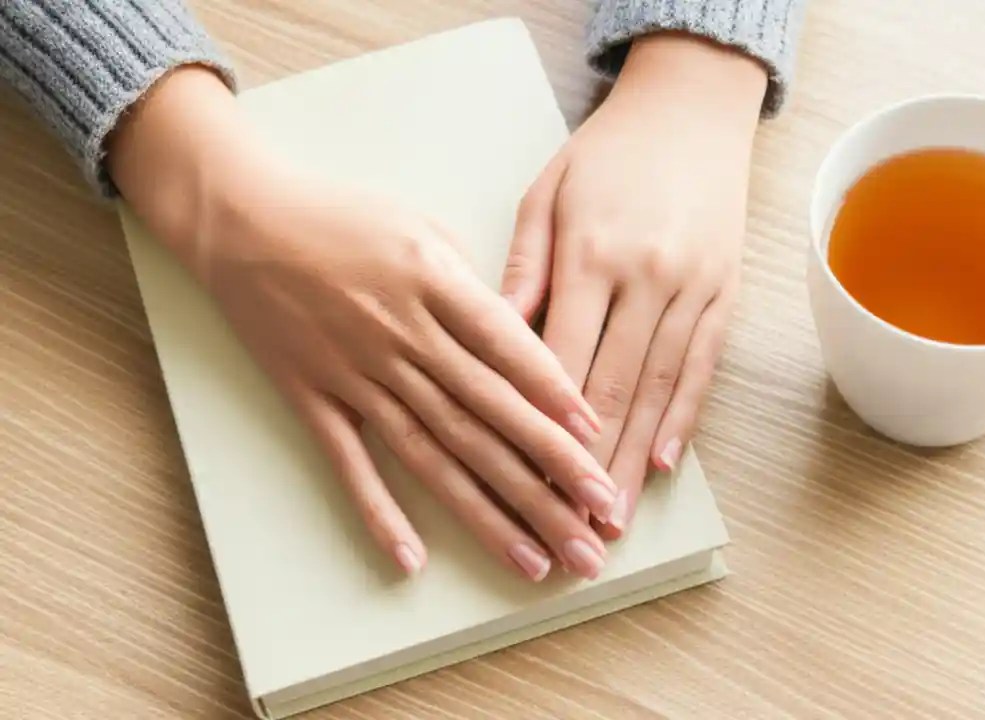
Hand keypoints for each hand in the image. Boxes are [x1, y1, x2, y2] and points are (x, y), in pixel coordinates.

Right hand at [108, 68, 616, 580]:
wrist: (239, 218)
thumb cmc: (343, 216)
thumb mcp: (423, 226)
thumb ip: (474, 288)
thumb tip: (527, 345)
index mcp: (434, 284)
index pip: (507, 349)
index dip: (553, 396)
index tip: (596, 438)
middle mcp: (400, 335)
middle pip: (486, 416)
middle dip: (548, 476)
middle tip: (594, 524)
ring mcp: (355, 373)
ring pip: (433, 454)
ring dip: (489, 512)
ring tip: (537, 560)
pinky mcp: (313, 398)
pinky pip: (350, 463)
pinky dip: (378, 513)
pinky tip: (413, 560)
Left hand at [500, 34, 766, 536]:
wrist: (692, 110)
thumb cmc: (606, 153)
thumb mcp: (546, 194)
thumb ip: (521, 270)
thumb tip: (494, 344)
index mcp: (589, 253)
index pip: (560, 359)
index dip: (541, 428)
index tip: (521, 480)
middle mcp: (644, 276)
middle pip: (610, 389)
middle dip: (588, 466)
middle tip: (567, 526)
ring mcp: (691, 288)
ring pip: (656, 388)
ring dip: (633, 459)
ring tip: (611, 517)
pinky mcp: (722, 294)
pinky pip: (700, 367)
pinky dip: (682, 419)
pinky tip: (664, 463)